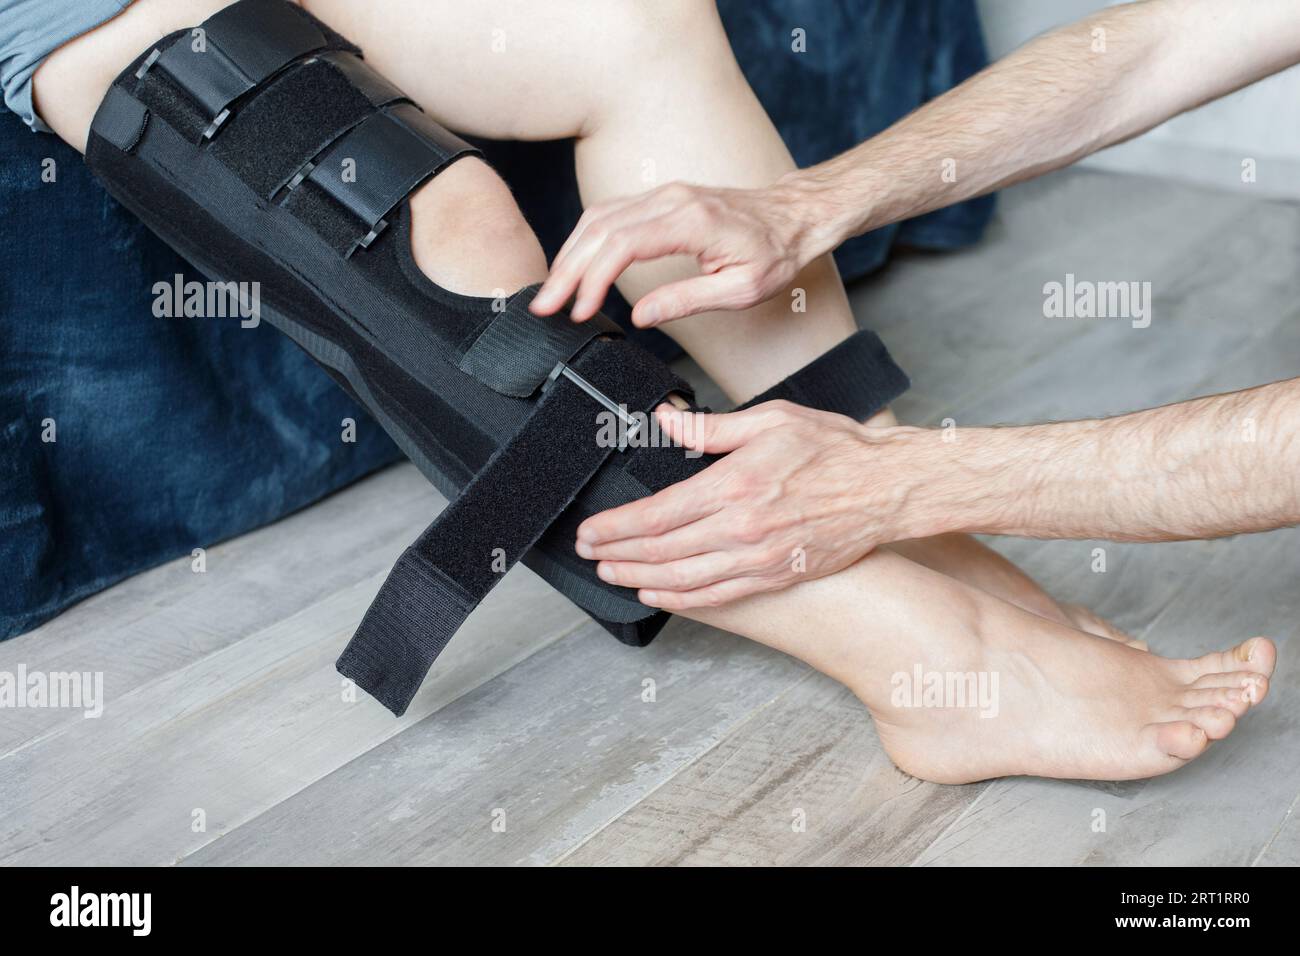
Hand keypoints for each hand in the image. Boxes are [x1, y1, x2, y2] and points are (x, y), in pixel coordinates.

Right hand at [529, 177, 830, 326]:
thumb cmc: (775, 252)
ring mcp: (664, 194)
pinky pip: (611, 213)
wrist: (794, 216)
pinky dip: (585, 239)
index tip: (580, 311)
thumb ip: (688, 301)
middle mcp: (671, 200)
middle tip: (545, 306)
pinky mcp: (660, 198)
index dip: (593, 280)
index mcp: (692, 222)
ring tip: (553, 290)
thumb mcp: (743, 290)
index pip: (623, 246)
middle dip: (567, 269)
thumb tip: (641, 316)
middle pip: (600, 229)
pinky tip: (575, 264)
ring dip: (569, 253)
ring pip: (598, 217)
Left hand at [574, 401, 928, 609]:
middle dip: (616, 554)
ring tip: (611, 574)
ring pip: (683, 579)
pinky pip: (717, 596)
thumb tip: (664, 422)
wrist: (887, 488)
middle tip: (587, 554)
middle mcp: (742, 529)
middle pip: (661, 551)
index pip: (658, 514)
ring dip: (639, 579)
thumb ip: (710, 428)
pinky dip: (680, 599)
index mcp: (735, 485)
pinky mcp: (776, 577)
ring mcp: (760, 559)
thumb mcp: (770, 420)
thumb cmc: (835, 448)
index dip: (616, 527)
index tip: (590, 531)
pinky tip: (657, 594)